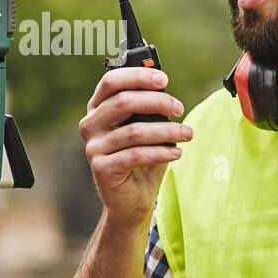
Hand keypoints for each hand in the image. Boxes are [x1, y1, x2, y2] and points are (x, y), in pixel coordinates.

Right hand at [79, 68, 192, 226]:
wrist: (131, 201)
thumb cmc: (141, 160)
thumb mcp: (145, 129)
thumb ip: (149, 110)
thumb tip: (166, 93)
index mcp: (98, 108)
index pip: (111, 82)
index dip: (138, 76)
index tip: (163, 80)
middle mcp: (90, 125)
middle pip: (123, 102)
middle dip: (157, 101)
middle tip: (179, 108)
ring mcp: (94, 147)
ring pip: (134, 131)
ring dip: (167, 130)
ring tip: (187, 134)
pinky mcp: (101, 168)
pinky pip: (136, 155)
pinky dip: (161, 152)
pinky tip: (177, 152)